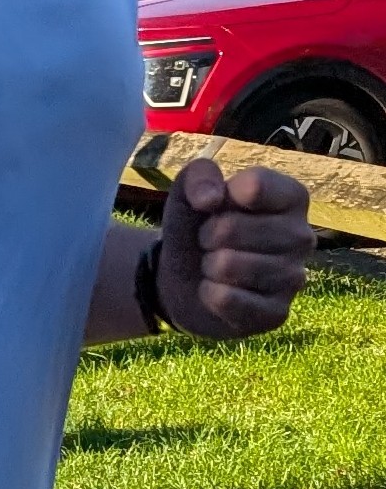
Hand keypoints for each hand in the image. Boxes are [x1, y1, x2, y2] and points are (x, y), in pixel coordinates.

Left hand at [158, 158, 314, 337]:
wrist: (186, 278)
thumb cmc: (198, 225)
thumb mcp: (189, 190)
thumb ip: (199, 175)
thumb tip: (212, 198)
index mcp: (291, 197)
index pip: (257, 185)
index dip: (223, 194)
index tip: (217, 203)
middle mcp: (302, 237)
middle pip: (236, 228)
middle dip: (207, 233)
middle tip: (209, 239)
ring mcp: (294, 278)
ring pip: (230, 265)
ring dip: (208, 264)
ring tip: (214, 264)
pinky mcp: (278, 313)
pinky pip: (229, 301)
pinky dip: (209, 294)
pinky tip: (216, 291)